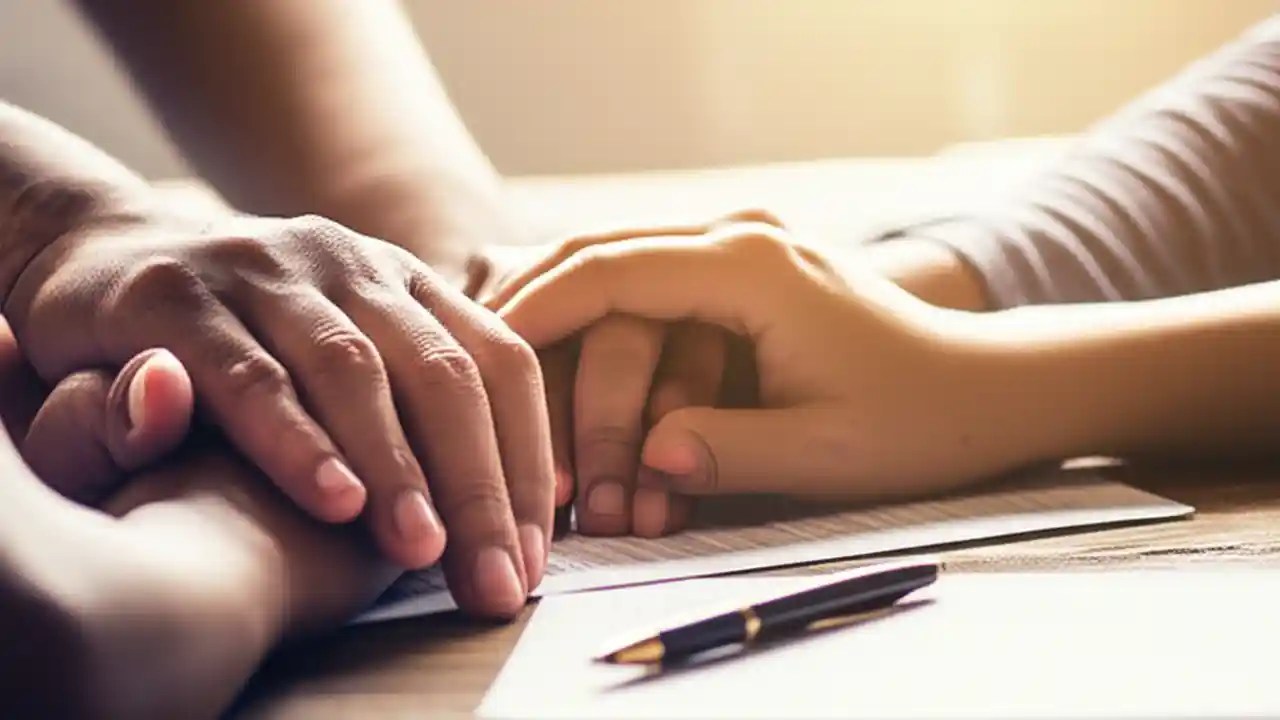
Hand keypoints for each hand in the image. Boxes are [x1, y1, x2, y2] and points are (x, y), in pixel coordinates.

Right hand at [5, 208, 552, 616]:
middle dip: (480, 487)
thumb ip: (414, 414)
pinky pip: (249, 373)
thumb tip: (509, 520)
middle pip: (445, 375)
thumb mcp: (344, 359)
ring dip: (398, 467)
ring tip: (425, 552)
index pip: (502, 366)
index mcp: (407, 284)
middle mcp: (351, 264)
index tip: (534, 560)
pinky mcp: (178, 295)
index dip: (528, 464)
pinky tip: (332, 501)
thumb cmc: (246, 341)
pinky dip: (297, 440)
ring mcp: (266, 271)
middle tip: (496, 582)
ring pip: (354, 370)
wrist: (96, 257)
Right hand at [498, 222, 1037, 500]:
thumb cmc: (917, 421)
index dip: (534, 313)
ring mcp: (740, 259)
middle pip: (599, 269)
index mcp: (750, 266)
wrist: (985, 394)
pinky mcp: (741, 289)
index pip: (609, 270)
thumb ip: (724, 450)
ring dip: (591, 378)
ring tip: (577, 465)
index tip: (476, 357)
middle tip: (510, 419)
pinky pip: (653, 313)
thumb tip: (645, 461)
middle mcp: (737, 243)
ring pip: (620, 295)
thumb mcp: (822, 452)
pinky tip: (599, 425)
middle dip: (549, 352)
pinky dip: (622, 368)